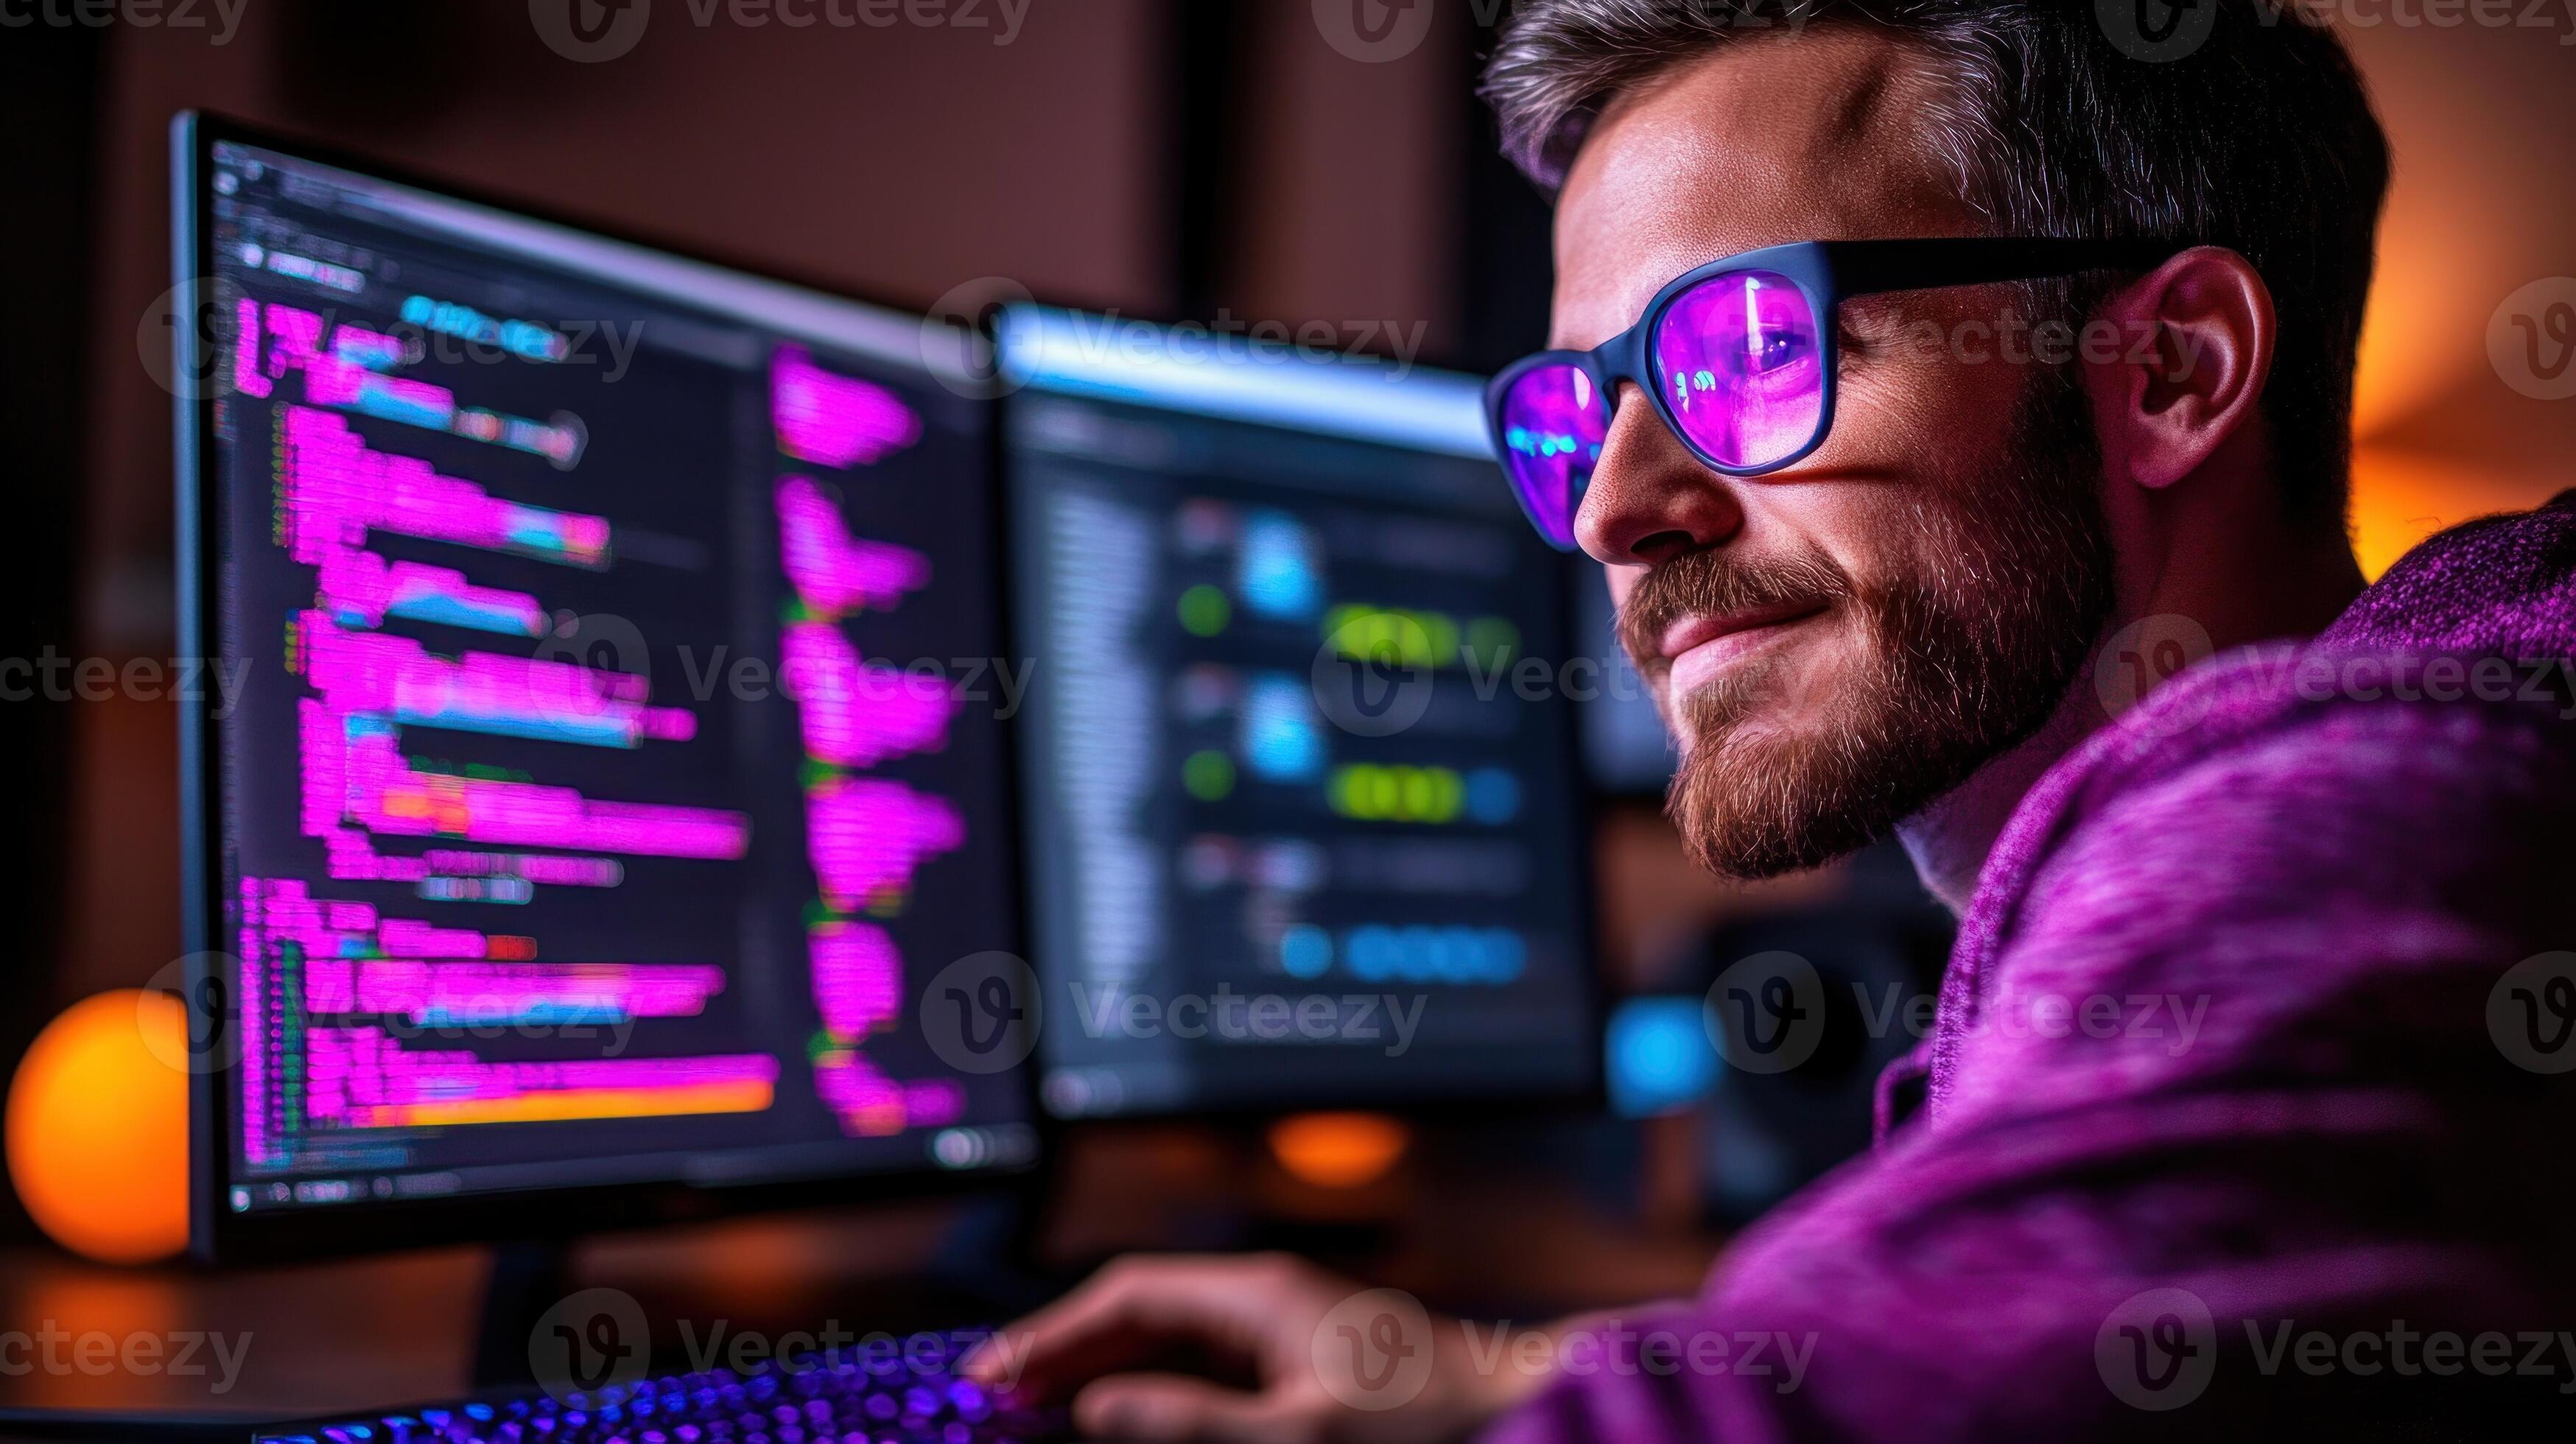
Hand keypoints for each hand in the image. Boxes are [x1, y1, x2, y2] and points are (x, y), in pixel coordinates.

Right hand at [962, 1252, 1547, 1441]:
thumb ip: (1189, 1423)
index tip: (991, 1373)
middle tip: (993, 1399)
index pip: (1127, 1296)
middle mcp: (1266, 1302)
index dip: (1051, 1333)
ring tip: (1039, 1415)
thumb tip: (1094, 1408)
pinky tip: (1127, 1421)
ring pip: (1169, 1345)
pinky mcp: (1302, 1368)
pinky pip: (1206, 1372)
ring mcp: (1284, 1334)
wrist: (1520, 1415)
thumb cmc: (1428, 1426)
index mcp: (1259, 1294)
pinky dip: (1156, 1393)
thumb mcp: (1300, 1437)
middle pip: (1139, 1317)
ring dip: (1105, 1376)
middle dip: (1065, 1354)